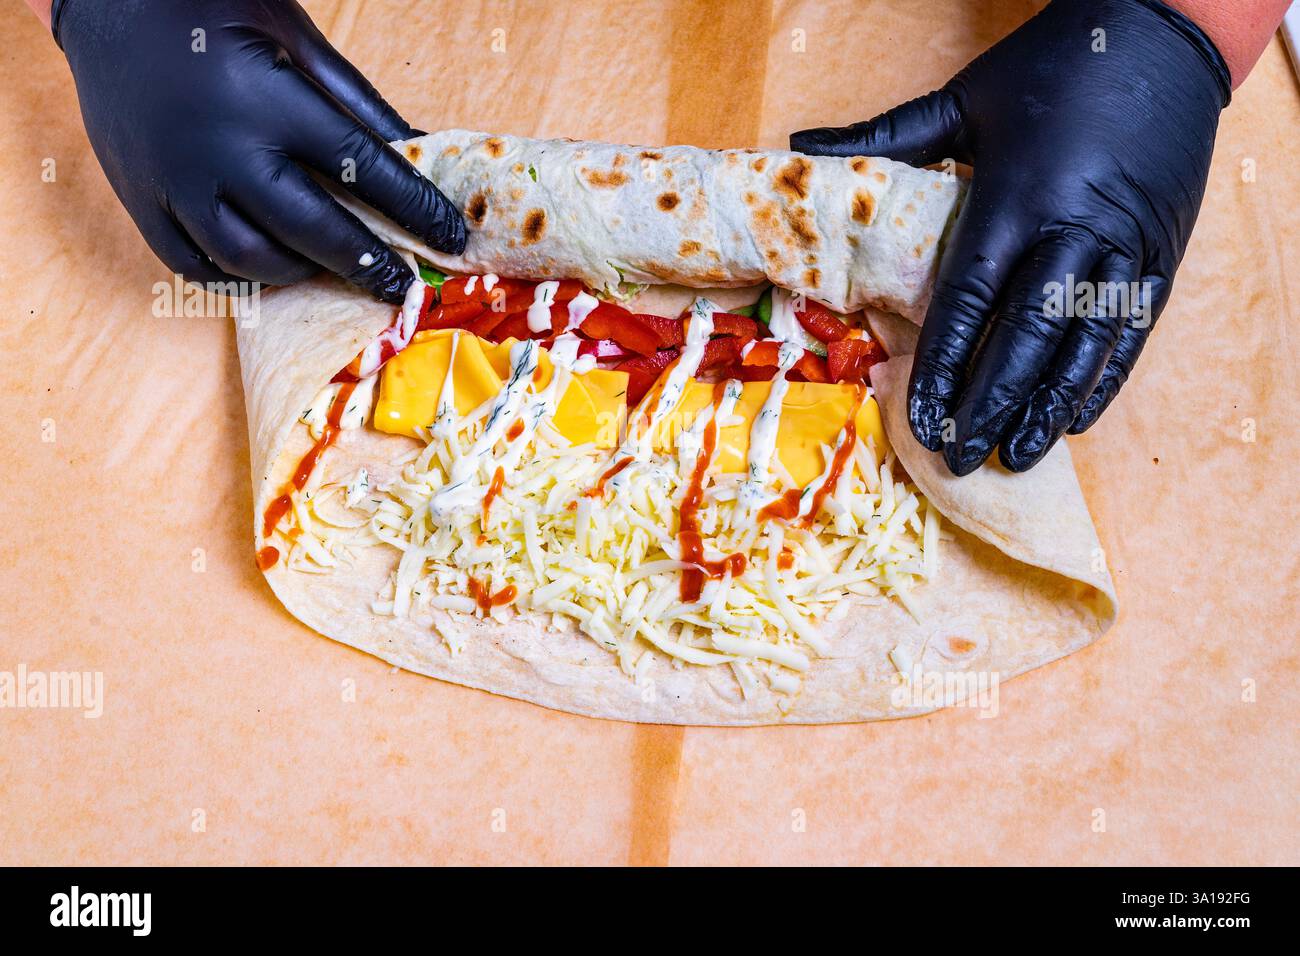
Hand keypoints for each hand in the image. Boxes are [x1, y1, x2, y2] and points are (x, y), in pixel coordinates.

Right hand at [53, 0, 464, 302]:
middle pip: (309, 229)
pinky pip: (192, 264)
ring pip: (249, 258)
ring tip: (334, 267)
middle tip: (402, 283)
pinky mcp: (138, 198)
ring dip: (302, 272)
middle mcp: (219, 147)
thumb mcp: (297, 38)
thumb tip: (419, 152)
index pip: (361, 169)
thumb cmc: (214, 8)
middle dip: (366, 262)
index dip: (414, 209)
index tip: (450, 237)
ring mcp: (172, 179)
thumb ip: (358, 103)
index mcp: (267, 97)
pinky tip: (270, 269)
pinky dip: (238, 277)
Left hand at [791, 0, 1229, 473]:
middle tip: (963, 458)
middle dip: (992, 405)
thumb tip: (800, 149)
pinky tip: (1075, 416)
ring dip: (1049, 407)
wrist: (1163, 34)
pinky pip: (1131, 330)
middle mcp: (1073, 230)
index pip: (970, 302)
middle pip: (1026, 338)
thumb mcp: (965, 99)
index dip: (945, 367)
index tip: (924, 419)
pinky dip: (1103, 377)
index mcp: (1015, 197)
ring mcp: (1125, 245)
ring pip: (1084, 346)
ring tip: (1018, 457)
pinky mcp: (1162, 251)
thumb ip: (886, 135)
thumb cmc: (1050, 68)